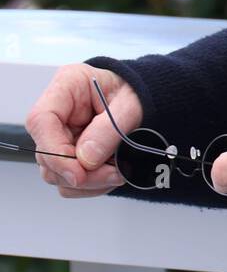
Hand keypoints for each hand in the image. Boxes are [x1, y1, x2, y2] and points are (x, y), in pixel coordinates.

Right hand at [25, 64, 141, 197]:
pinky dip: (90, 185)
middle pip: (46, 154)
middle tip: (113, 174)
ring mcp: (60, 135)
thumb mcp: (131, 104)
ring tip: (116, 172)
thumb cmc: (134, 91)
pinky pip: (68, 181)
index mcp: (67, 86)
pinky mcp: (67, 153)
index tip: (79, 173)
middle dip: (81, 173)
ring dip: (87, 182)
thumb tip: (86, 160)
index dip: (55, 152)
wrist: (141, 98)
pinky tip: (109, 174)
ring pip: (56, 173)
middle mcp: (57, 112)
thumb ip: (110, 129)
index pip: (41, 121)